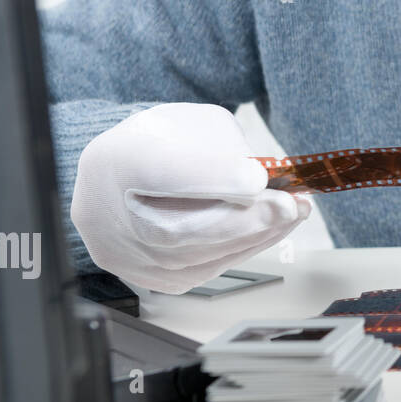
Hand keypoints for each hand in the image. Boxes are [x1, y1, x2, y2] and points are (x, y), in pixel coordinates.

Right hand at [70, 103, 310, 293]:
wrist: (120, 176)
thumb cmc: (163, 146)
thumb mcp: (196, 125)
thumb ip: (224, 148)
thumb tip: (266, 181)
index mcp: (119, 160)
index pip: (161, 173)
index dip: (212, 178)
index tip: (256, 177)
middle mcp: (109, 214)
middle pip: (177, 228)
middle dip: (245, 220)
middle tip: (290, 207)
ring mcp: (125, 254)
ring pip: (193, 259)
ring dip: (253, 238)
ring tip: (291, 216)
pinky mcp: (147, 277)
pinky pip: (200, 272)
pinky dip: (241, 251)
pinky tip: (268, 232)